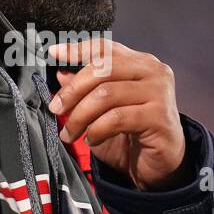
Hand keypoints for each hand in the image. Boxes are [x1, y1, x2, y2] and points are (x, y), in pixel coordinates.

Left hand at [46, 38, 189, 190]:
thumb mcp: (101, 110)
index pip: (105, 48)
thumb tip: (61, 74)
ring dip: (80, 115)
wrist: (158, 165)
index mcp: (140, 62)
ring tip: (70, 133)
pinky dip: (97, 129)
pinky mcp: (159, 116)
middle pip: (103, 69)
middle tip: (56, 108)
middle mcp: (153, 71)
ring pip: (106, 94)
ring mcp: (159, 92)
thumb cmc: (131, 134)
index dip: (78, 50)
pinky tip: (92, 139)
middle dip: (73, 90)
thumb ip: (85, 89)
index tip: (54, 54)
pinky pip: (117, 118)